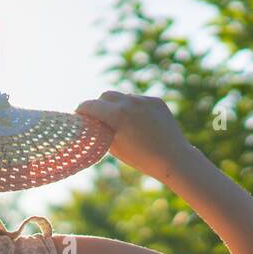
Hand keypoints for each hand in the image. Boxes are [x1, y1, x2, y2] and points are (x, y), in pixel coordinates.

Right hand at [77, 91, 192, 176]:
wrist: (174, 158)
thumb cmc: (141, 158)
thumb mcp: (114, 147)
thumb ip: (101, 132)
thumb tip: (92, 124)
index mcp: (116, 114)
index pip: (90, 105)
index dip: (81, 110)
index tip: (78, 114)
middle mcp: (130, 102)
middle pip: (106, 95)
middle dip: (99, 104)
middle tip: (98, 116)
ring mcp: (144, 100)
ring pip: (123, 97)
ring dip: (118, 106)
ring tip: (121, 121)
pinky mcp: (156, 101)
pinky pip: (139, 100)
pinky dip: (134, 108)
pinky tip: (139, 122)